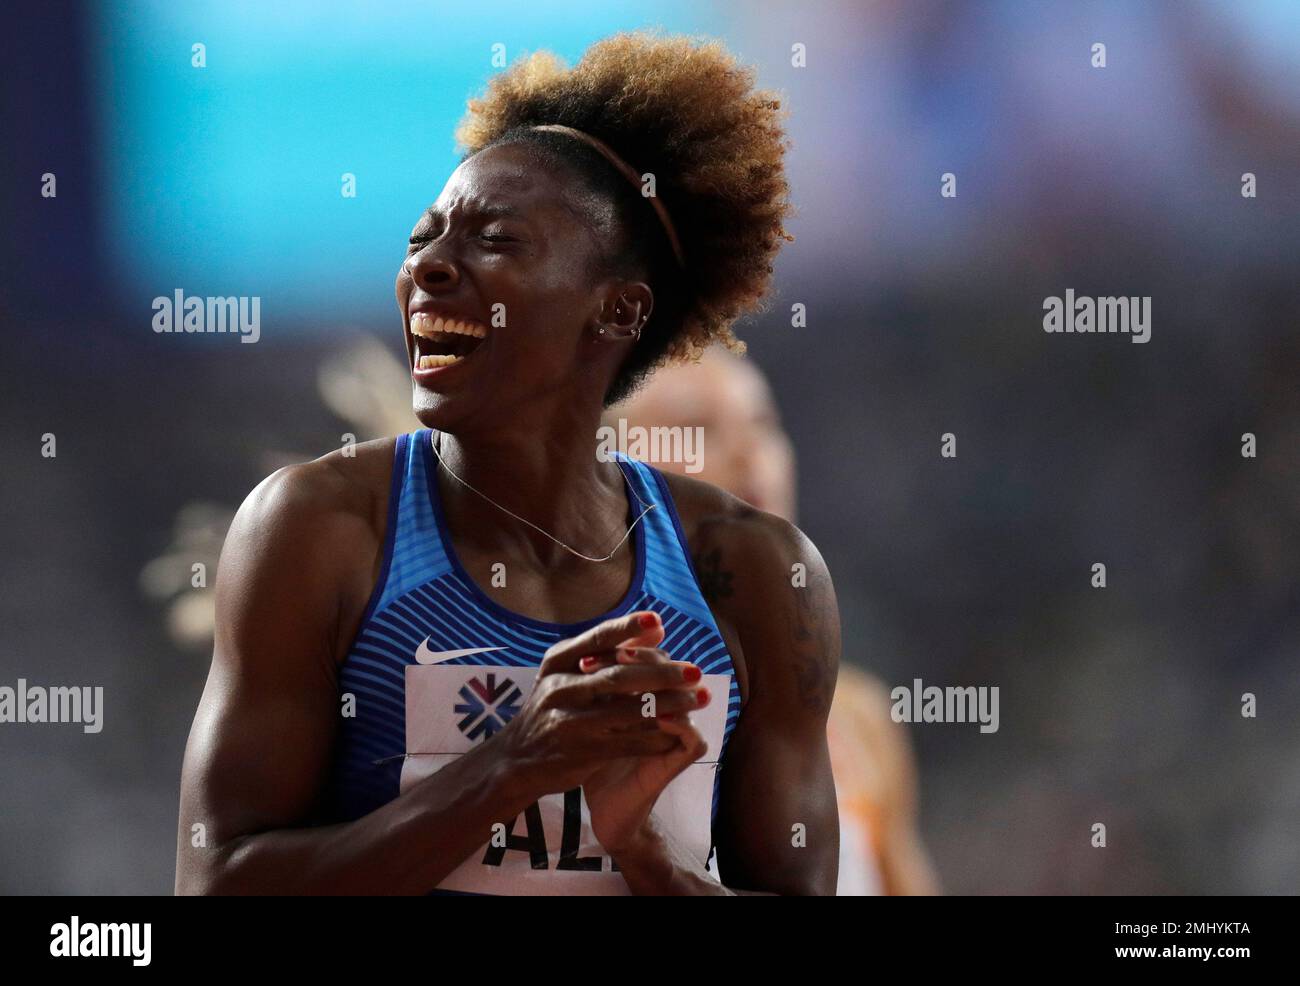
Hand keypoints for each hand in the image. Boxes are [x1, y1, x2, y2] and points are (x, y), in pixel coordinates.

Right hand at [492, 611, 701, 799]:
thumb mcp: (568, 673)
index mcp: (556, 662)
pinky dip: (656, 737)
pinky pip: (628, 743)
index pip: (597, 639)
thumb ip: (608, 651)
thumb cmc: (552, 708)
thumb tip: (657, 628)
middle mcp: (560, 689)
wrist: (516, 759)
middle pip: (620, 676)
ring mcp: (569, 722)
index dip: (629, 629)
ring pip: (629, 711)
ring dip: (669, 705)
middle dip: (663, 673)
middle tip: (695, 671)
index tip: (660, 622)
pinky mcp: (581, 752)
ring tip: (698, 700)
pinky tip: (678, 733)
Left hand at [577, 642, 710, 854]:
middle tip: (620, 656)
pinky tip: (662, 717)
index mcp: (645, 692)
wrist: (606, 806)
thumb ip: (594, 693)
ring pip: (686, 698)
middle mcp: (666, 707)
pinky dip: (681, 726)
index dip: (623, 651)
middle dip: (645, 658)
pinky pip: (693, 738)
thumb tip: (582, 655)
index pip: (645, 657)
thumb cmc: (594, 758)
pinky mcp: (682, 760)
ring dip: (664, 685)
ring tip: (638, 680)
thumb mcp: (590, 722)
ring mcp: (677, 733)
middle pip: (668, 669)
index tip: (588, 657)